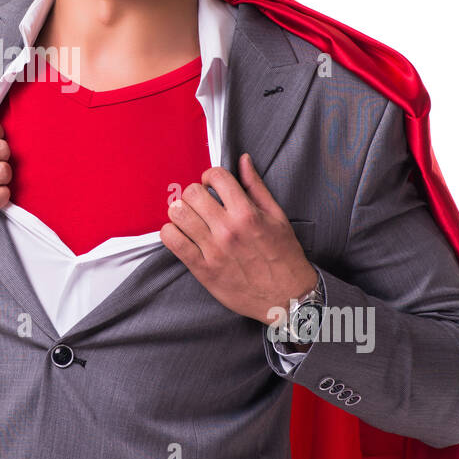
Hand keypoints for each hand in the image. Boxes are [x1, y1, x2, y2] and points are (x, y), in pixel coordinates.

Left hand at [160, 153, 317, 325]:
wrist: (287, 298)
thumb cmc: (284, 257)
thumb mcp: (277, 217)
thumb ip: (256, 187)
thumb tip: (243, 161)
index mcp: (247, 214)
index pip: (216, 177)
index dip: (211, 176)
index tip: (212, 185)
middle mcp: (227, 230)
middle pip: (191, 193)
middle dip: (194, 193)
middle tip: (200, 203)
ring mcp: (212, 250)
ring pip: (178, 214)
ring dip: (181, 212)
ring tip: (190, 218)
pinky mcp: (202, 269)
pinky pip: (172, 241)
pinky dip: (171, 233)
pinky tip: (182, 234)